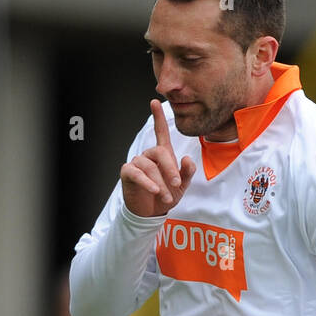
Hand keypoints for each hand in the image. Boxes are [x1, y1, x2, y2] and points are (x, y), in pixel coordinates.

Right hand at [121, 100, 196, 216]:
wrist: (152, 213)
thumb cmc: (166, 195)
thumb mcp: (182, 185)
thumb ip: (187, 172)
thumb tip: (187, 159)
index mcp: (162, 155)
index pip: (160, 132)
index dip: (158, 117)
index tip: (154, 102)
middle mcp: (148, 155)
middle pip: (159, 152)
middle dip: (170, 168)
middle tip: (176, 184)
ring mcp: (137, 163)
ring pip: (149, 167)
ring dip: (160, 183)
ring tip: (166, 197)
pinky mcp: (127, 173)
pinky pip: (137, 174)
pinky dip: (147, 183)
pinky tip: (154, 190)